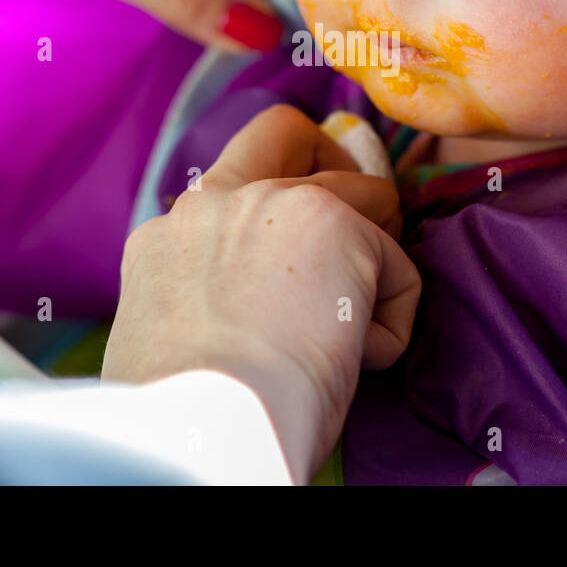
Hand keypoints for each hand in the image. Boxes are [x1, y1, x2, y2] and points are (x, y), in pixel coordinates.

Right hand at [101, 105, 420, 483]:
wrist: (197, 432)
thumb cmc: (187, 417)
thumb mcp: (176, 339)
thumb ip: (209, 293)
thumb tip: (256, 310)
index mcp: (168, 238)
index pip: (229, 174)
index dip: (279, 187)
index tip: (300, 240)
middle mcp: (216, 201)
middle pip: (292, 134)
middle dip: (336, 177)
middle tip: (357, 245)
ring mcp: (278, 202)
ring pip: (369, 199)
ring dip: (374, 270)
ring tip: (347, 340)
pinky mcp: (338, 226)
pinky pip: (399, 273)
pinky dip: (388, 329)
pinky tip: (351, 363)